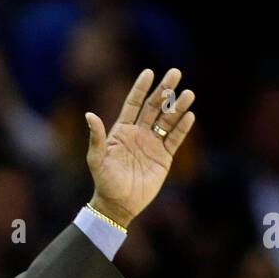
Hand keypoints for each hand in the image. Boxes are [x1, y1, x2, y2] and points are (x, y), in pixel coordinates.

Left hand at [84, 68, 195, 227]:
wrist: (118, 205)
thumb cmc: (104, 182)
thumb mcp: (96, 160)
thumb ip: (96, 138)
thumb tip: (89, 115)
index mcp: (122, 130)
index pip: (133, 104)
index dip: (140, 88)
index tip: (149, 72)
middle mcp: (139, 133)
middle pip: (154, 107)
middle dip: (164, 90)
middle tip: (175, 73)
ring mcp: (152, 144)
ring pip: (167, 121)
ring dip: (177, 107)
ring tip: (188, 94)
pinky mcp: (164, 157)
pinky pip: (175, 139)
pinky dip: (182, 128)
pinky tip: (190, 115)